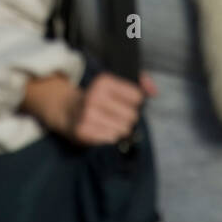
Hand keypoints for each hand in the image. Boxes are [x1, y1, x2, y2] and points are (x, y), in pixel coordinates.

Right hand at [23, 71, 157, 146]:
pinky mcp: (83, 132)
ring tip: (107, 124)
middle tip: (114, 116)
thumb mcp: (116, 84)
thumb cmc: (99, 99)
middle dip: (127, 119)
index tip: (123, 102)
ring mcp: (88, 115)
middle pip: (132, 116)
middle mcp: (94, 96)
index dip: (133, 103)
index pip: (137, 97)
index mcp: (104, 81)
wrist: (67, 110)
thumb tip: (154, 91)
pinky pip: (111, 140)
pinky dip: (109, 138)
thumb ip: (141, 82)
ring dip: (118, 130)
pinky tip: (100, 132)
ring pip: (123, 130)